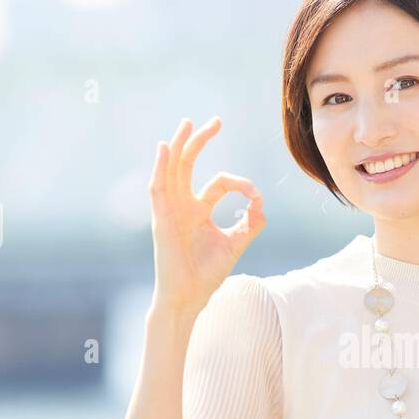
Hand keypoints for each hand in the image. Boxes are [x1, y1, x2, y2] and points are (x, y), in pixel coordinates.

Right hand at [148, 116, 266, 314]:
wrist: (188, 298)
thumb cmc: (206, 275)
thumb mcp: (235, 245)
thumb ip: (250, 224)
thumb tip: (261, 204)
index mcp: (199, 210)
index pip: (219, 182)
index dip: (241, 184)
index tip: (256, 196)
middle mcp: (182, 205)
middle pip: (189, 165)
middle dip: (201, 141)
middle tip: (216, 121)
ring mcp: (170, 210)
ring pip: (172, 170)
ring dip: (180, 145)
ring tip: (188, 123)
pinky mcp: (161, 219)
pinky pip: (158, 188)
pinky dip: (161, 167)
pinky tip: (166, 147)